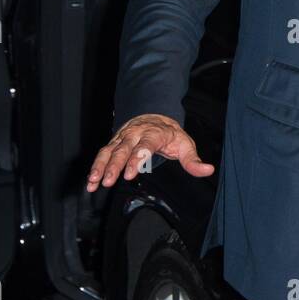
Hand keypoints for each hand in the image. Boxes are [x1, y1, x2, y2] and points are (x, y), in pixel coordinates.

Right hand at [85, 113, 213, 191]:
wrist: (155, 117)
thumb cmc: (170, 135)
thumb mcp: (185, 145)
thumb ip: (193, 160)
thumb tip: (208, 170)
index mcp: (154, 134)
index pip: (144, 146)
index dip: (137, 159)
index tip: (130, 174)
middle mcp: (135, 134)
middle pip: (123, 149)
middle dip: (114, 165)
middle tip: (108, 180)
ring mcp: (123, 137)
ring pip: (109, 150)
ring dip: (100, 166)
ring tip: (93, 182)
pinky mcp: (114, 142)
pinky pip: (103, 153)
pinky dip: (95, 167)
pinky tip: (91, 182)